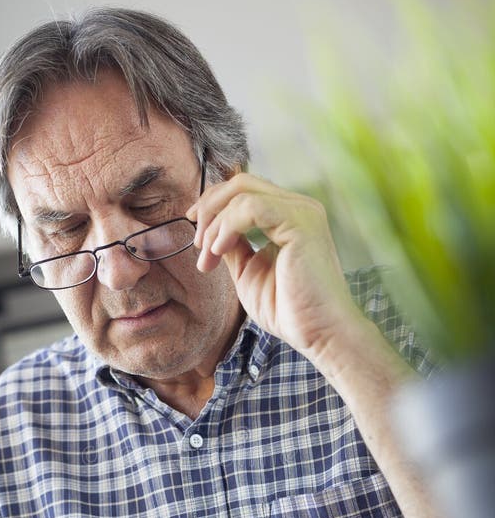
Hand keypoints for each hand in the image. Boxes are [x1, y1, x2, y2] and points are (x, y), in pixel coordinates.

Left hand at [187, 173, 364, 364]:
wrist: (321, 334)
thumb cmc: (290, 310)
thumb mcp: (248, 272)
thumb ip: (233, 247)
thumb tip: (210, 231)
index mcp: (288, 217)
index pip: (244, 191)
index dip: (213, 207)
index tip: (196, 237)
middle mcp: (298, 208)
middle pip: (240, 183)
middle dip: (209, 208)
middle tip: (196, 242)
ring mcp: (302, 212)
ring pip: (242, 193)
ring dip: (214, 225)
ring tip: (209, 256)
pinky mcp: (301, 223)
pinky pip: (251, 208)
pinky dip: (227, 226)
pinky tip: (220, 250)